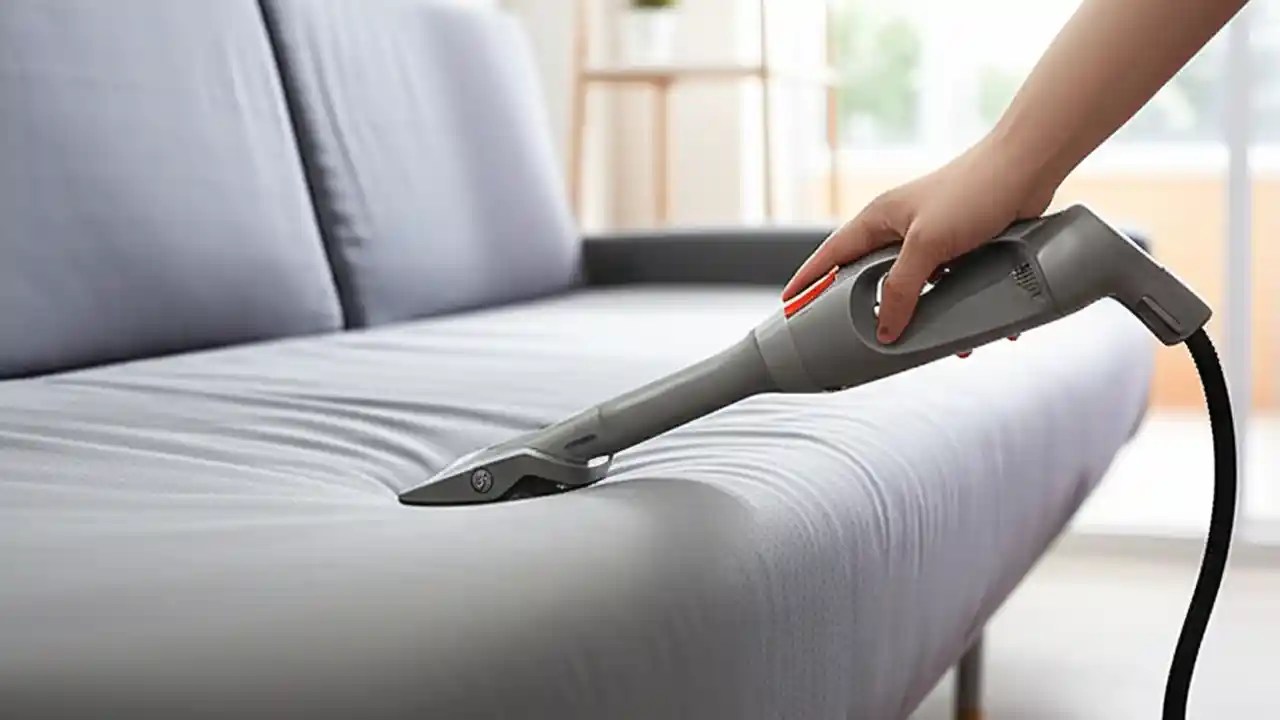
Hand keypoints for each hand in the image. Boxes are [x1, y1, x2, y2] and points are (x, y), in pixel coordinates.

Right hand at [783, 136, 1056, 343]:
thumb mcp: (927, 244)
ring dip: (921, 317)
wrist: (1028, 166)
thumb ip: (901, 288)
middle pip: (870, 278)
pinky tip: (971, 329)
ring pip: (915, 288)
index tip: (790, 304)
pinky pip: (950, 287)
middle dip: (868, 309)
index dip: (808, 280)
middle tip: (858, 339)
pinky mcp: (964, 248)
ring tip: (925, 346)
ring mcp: (932, 239)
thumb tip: (884, 331)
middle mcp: (901, 229)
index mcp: (878, 220)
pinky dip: (957, 308)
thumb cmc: (973, 189)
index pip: (830, 255)